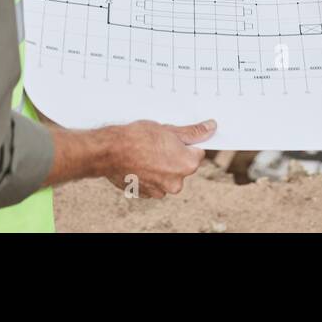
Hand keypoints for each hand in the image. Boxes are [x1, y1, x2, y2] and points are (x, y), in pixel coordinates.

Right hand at [98, 119, 215, 198]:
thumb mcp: (169, 129)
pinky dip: (150, 174)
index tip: (173, 139)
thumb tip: (211, 128)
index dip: (186, 143)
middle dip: (174, 156)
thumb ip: (193, 132)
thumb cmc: (138, 137)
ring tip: (146, 153)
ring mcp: (160, 190)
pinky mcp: (146, 194)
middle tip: (158, 144)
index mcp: (187, 165)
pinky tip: (139, 163)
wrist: (109, 151)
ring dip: (161, 166)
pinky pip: (154, 183)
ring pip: (168, 175)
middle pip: (183, 165)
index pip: (198, 152)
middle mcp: (177, 182)